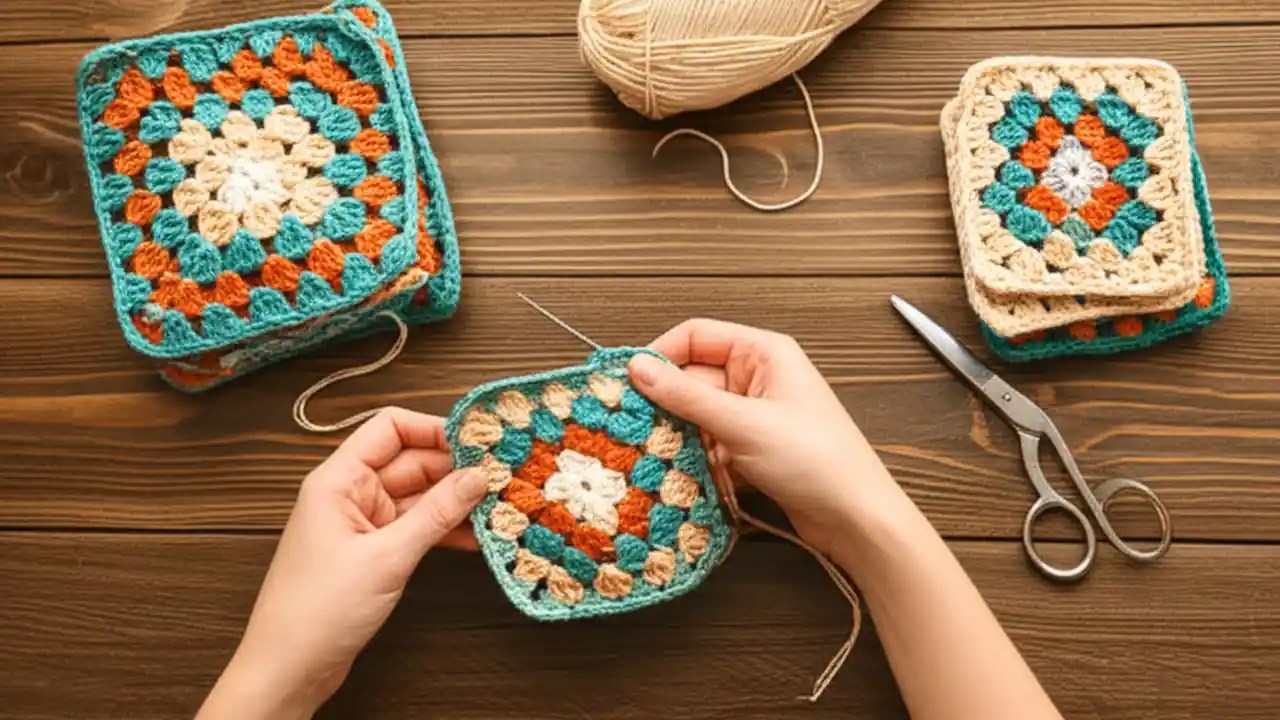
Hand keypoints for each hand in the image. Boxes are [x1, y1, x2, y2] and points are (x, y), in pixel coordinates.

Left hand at [198, 408, 485, 719]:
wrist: (288, 669)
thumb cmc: (316, 611)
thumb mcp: (386, 557)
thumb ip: (436, 513)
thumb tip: (476, 476)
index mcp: (338, 480)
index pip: (390, 428)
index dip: (434, 428)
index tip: (476, 441)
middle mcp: (349, 494)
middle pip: (411, 461)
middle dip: (455, 468)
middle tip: (500, 477)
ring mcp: (362, 523)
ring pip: (418, 496)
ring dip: (455, 501)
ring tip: (496, 507)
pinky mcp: (373, 552)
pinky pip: (416, 527)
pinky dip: (444, 530)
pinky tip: (475, 537)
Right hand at [627, 319, 900, 557]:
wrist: (856, 518)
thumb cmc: (817, 461)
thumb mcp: (743, 423)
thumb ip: (686, 395)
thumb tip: (639, 368)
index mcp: (763, 353)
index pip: (695, 336)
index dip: (659, 355)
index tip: (625, 382)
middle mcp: (758, 378)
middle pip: (692, 378)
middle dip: (663, 403)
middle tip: (628, 426)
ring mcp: (755, 415)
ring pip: (697, 415)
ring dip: (677, 435)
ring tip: (650, 455)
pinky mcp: (752, 448)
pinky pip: (710, 443)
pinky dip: (695, 458)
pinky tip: (680, 475)